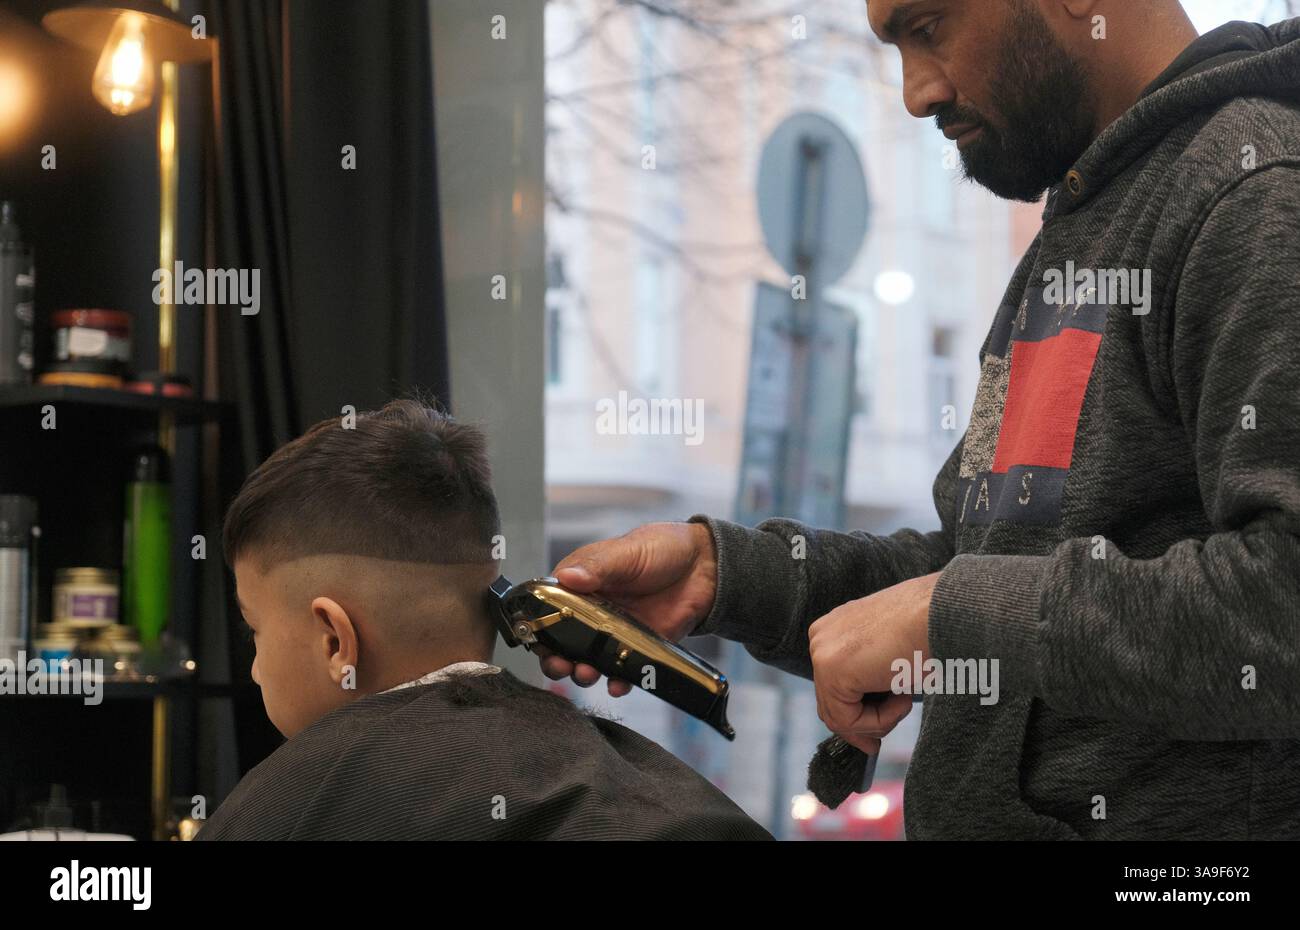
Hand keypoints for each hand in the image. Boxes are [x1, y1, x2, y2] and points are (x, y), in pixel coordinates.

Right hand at [538, 522, 717, 695]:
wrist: (706, 569)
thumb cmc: (663, 549)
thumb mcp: (628, 551)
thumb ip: (598, 566)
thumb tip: (567, 577)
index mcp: (583, 582)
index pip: (549, 606)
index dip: (540, 624)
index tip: (538, 639)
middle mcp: (593, 610)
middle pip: (563, 640)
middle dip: (556, 657)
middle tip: (559, 665)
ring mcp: (614, 632)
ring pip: (588, 659)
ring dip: (582, 671)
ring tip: (586, 674)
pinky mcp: (637, 648)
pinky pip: (622, 670)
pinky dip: (617, 681)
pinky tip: (617, 684)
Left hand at [807, 571, 942, 753]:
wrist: (942, 614)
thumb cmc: (928, 633)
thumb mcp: (890, 660)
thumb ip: (869, 680)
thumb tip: (863, 729)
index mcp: (834, 630)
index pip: (831, 687)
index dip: (852, 717)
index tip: (870, 741)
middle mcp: (821, 637)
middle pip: (830, 702)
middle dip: (858, 727)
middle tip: (875, 746)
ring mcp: (822, 652)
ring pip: (838, 715)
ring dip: (876, 722)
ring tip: (905, 702)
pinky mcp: (831, 669)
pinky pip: (847, 719)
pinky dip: (878, 721)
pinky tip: (902, 698)